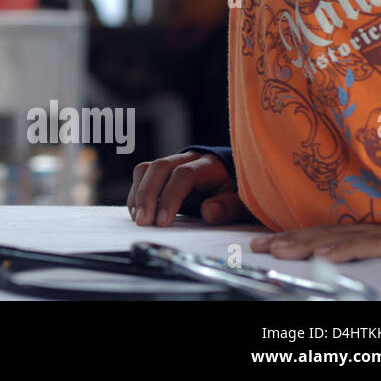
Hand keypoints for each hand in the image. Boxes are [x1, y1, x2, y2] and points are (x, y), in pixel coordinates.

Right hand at [127, 151, 252, 226]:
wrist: (233, 179)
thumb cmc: (237, 193)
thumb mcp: (243, 202)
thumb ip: (230, 206)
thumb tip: (209, 211)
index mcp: (210, 165)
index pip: (184, 174)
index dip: (171, 196)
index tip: (163, 222)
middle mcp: (189, 158)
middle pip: (160, 167)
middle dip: (147, 195)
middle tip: (143, 222)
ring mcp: (174, 162)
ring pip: (147, 169)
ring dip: (139, 194)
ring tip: (138, 219)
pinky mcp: (164, 172)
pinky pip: (143, 175)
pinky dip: (137, 193)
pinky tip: (137, 211)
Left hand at [251, 222, 380, 264]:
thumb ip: (355, 262)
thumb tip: (319, 266)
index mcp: (374, 236)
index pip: (326, 235)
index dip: (294, 238)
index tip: (265, 243)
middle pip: (330, 234)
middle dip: (292, 239)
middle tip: (262, 245)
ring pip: (346, 238)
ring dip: (310, 243)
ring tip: (283, 249)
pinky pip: (374, 246)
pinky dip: (347, 249)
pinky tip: (325, 255)